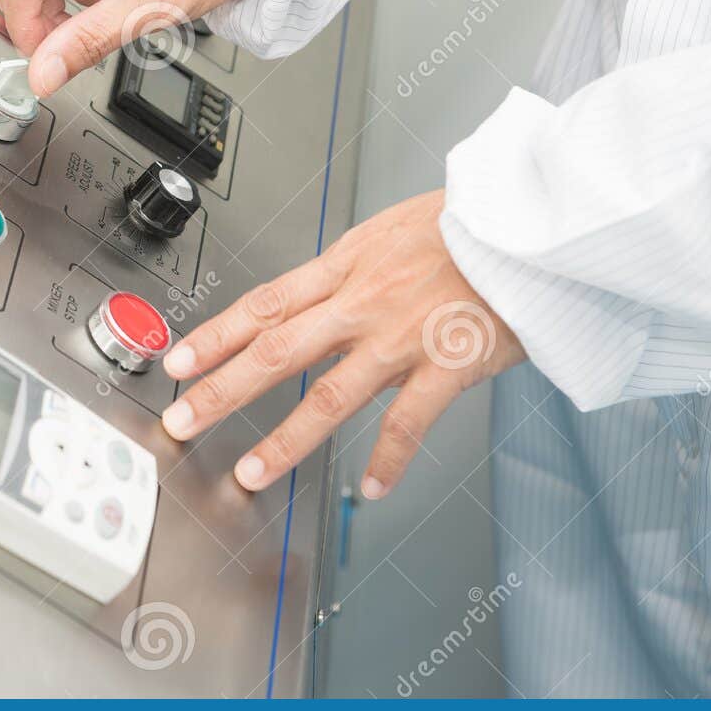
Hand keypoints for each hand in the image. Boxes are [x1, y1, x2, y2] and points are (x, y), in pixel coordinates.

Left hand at [160, 191, 524, 497]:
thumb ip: (349, 272)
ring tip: (251, 473)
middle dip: (222, 389)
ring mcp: (403, 336)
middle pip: (277, 350)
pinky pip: (410, 422)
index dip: (215, 335)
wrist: (532, 223)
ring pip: (331, 395)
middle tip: (183, 421)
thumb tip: (311, 300)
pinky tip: (370, 487)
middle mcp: (364, 302)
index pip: (264, 304)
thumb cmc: (469, 224)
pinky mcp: (449, 363)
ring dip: (286, 440)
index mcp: (346, 267)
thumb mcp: (389, 231)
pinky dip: (389, 459)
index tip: (177, 361)